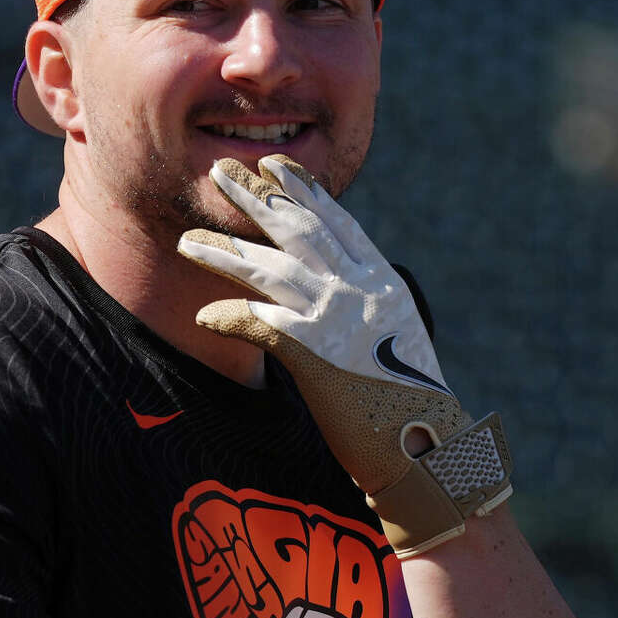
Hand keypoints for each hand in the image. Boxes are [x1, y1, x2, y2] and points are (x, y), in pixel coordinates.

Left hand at [177, 155, 512, 556]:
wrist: (429, 451)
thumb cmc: (410, 404)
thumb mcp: (397, 337)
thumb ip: (367, 306)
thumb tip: (339, 289)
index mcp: (384, 283)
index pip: (338, 223)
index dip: (303, 191)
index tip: (275, 166)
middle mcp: (363, 291)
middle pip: (300, 231)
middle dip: (256, 199)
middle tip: (221, 172)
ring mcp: (339, 320)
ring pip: (272, 270)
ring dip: (226, 253)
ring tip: (188, 241)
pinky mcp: (316, 356)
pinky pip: (260, 323)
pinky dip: (231, 316)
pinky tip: (204, 315)